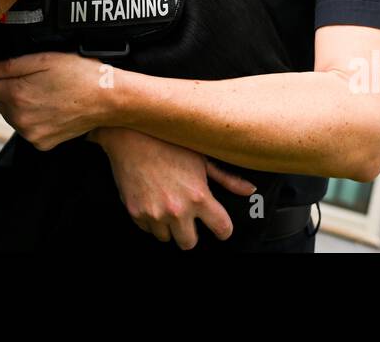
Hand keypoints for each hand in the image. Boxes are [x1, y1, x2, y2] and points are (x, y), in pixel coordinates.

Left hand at [0, 52, 109, 149]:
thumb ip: (7, 65)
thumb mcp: (42, 59)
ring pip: (12, 116)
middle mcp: (20, 118)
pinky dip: (32, 119)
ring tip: (43, 92)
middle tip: (29, 79)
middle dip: (6, 90)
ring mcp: (31, 133)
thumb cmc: (79, 75)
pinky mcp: (43, 143)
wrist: (107, 99)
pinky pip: (27, 129)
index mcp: (17, 94)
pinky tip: (49, 107)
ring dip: (19, 104)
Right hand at [89, 127, 257, 248]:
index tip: (220, 226)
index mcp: (198, 197)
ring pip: (166, 238)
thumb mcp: (202, 158)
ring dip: (168, 226)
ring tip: (166, 203)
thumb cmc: (167, 142)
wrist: (130, 136)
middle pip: (189, 243)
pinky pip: (147, 229)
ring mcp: (154, 214)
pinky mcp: (135, 213)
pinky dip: (150, 220)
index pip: (222, 229)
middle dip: (191, 232)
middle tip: (188, 216)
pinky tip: (152, 200)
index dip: (223, 229)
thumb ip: (227, 178)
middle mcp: (177, 210)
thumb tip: (249, 190)